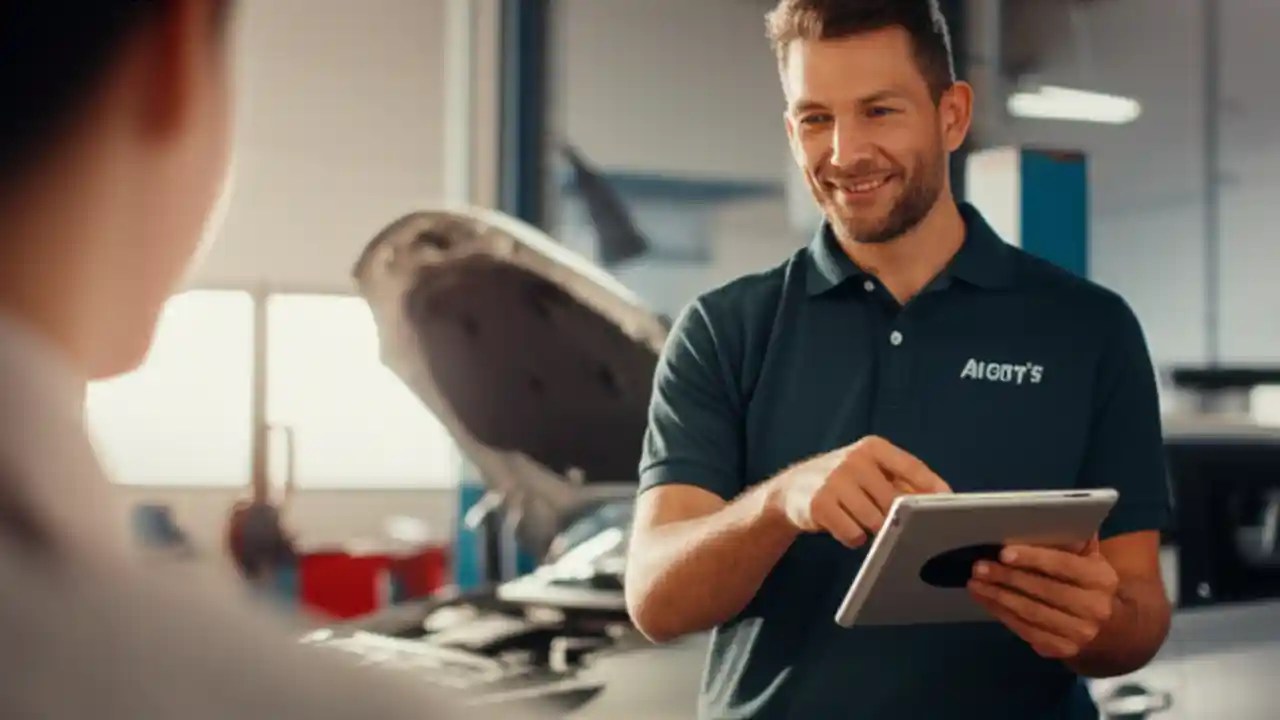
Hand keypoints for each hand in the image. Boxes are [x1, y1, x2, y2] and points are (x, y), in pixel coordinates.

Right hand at [769, 436, 949, 547]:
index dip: (932, 488)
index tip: (948, 505)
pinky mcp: (819, 505)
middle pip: (896, 503)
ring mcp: (835, 481)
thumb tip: (942, 498)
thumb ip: (904, 481)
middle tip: (888, 520)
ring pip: (876, 522)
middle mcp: (854, 460)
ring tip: (860, 519)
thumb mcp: (872, 471)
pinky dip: (854, 538)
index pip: (912, 468)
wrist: (792, 488)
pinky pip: (854, 535)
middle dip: (896, 518)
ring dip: (873, 530)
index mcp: (873, 447)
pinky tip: (844, 525)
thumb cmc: (845, 481)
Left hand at [967, 535, 1118, 659]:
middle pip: (1043, 591)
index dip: (1033, 558)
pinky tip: (986, 600)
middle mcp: (1095, 608)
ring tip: (974, 583)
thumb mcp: (1088, 557)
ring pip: (1031, 613)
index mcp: (1101, 578)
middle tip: (978, 567)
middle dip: (1006, 577)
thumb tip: (1045, 514)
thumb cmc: (1086, 580)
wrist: (1108, 624)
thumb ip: (1071, 538)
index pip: (1064, 565)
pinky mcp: (1062, 649)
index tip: (1004, 552)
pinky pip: (1026, 630)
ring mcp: (1079, 633)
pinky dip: (1002, 614)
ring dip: (998, 597)